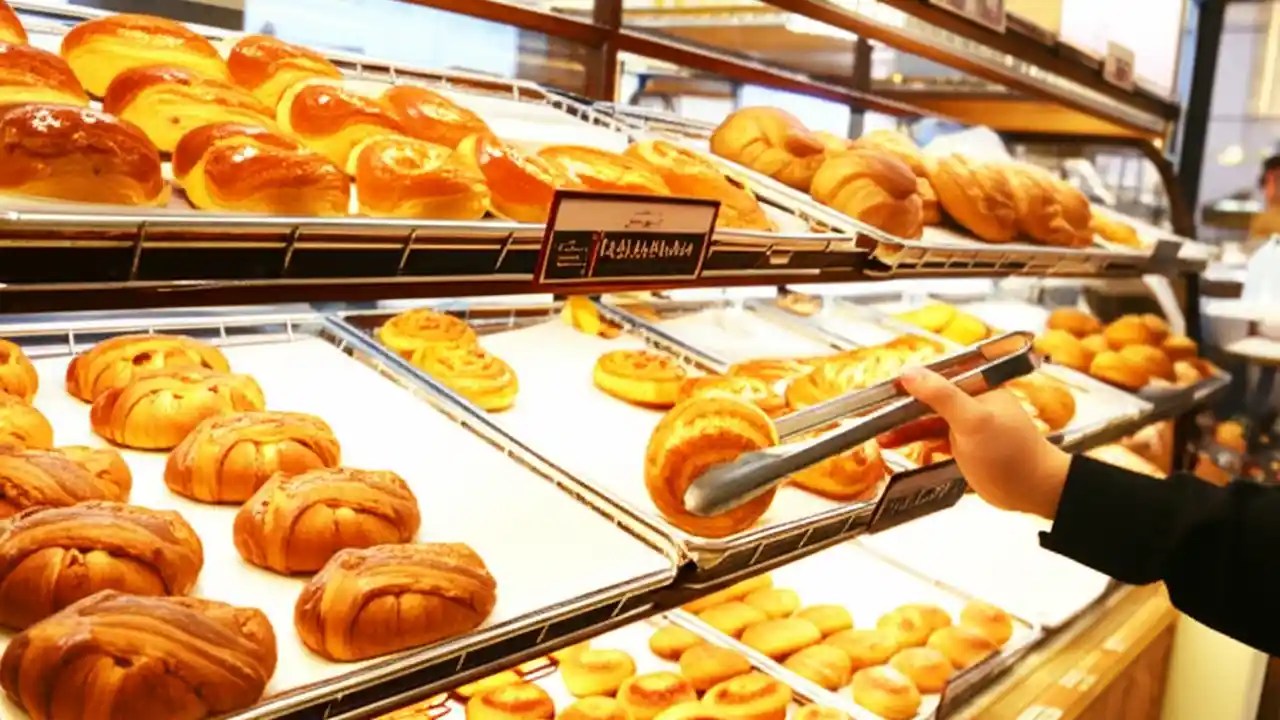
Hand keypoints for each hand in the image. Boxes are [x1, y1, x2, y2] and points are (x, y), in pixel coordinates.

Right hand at [899, 367, 1071, 518]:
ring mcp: (967, 424)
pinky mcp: (964, 446)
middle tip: (875, 416)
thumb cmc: (1013, 453)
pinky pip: (934, 439)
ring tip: (882, 438)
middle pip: (928, 398)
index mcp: (977, 385)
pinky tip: (902, 448)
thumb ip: (942, 395)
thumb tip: (910, 373)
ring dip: (905, 429)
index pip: (935, 376)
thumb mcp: (974, 420)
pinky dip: (918, 443)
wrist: (1034, 489)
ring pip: (928, 421)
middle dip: (901, 408)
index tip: (883, 392)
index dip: (908, 382)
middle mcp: (971, 401)